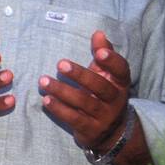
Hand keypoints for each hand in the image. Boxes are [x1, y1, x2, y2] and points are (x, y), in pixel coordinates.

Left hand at [38, 31, 130, 150]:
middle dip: (80, 75)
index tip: (99, 52)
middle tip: (60, 64)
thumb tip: (98, 33)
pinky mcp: (90, 129)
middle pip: (100, 86)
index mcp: (121, 83)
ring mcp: (104, 116)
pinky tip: (46, 100)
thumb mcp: (105, 75)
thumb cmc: (103, 94)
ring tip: (43, 81)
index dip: (112, 61)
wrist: (111, 131)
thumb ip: (102, 53)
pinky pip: (74, 118)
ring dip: (62, 91)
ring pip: (84, 102)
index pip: (121, 70)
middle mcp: (115, 100)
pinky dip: (59, 109)